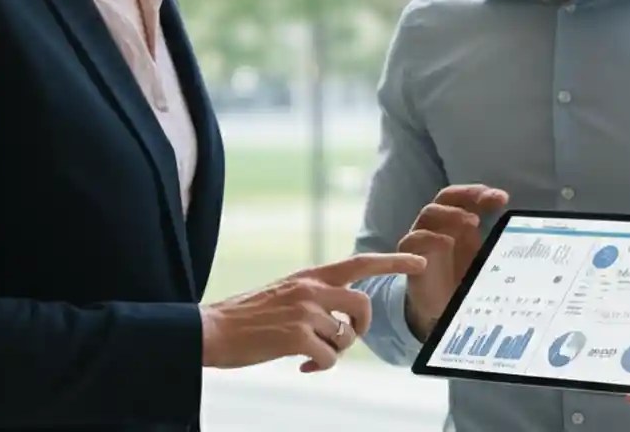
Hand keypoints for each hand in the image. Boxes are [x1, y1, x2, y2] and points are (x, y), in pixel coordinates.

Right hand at [200, 252, 426, 372]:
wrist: (211, 329)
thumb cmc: (246, 317)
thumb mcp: (284, 293)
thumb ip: (313, 298)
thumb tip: (339, 323)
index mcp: (309, 276)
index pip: (359, 263)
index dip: (393, 262)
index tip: (418, 263)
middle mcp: (310, 288)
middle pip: (363, 306)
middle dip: (361, 329)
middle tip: (344, 340)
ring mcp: (304, 312)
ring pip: (344, 337)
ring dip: (332, 351)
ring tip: (309, 353)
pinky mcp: (295, 336)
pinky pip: (328, 358)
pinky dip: (319, 366)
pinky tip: (301, 366)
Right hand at [398, 184, 508, 339]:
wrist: (439, 308)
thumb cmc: (463, 279)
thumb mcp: (485, 261)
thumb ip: (499, 247)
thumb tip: (533, 241)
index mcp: (457, 221)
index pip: (464, 197)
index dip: (479, 193)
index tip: (502, 199)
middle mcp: (439, 225)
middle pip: (445, 199)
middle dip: (466, 197)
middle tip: (484, 207)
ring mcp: (423, 239)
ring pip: (428, 215)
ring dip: (450, 215)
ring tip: (471, 224)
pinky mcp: (410, 258)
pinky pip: (410, 244)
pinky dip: (425, 243)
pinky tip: (442, 247)